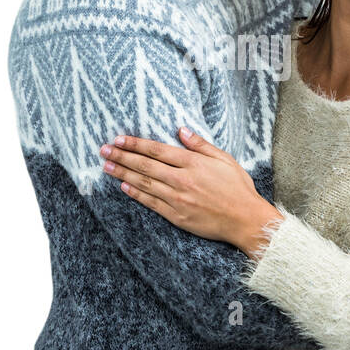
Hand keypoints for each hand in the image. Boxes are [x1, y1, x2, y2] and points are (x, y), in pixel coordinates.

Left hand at [100, 127, 282, 257]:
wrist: (246, 220)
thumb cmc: (238, 188)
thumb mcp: (224, 159)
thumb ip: (200, 145)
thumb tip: (181, 130)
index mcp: (193, 163)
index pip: (157, 150)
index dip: (136, 144)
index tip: (119, 139)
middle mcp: (182, 180)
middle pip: (145, 165)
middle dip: (122, 156)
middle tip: (104, 150)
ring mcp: (178, 199)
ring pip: (144, 183)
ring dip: (123, 173)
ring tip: (107, 166)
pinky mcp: (177, 216)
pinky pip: (151, 203)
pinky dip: (136, 194)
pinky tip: (124, 186)